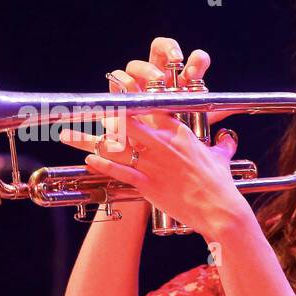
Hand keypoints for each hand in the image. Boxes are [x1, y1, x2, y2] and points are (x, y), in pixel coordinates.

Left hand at [58, 37, 250, 239]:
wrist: (220, 210)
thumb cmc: (220, 184)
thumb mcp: (221, 158)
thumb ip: (221, 145)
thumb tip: (228, 138)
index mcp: (178, 133)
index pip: (149, 106)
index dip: (129, 95)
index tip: (115, 85)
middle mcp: (162, 144)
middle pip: (124, 120)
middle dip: (101, 111)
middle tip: (81, 106)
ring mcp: (153, 164)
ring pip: (114, 146)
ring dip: (87, 140)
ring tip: (67, 136)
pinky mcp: (148, 184)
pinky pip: (119, 171)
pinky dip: (102, 165)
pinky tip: (88, 160)